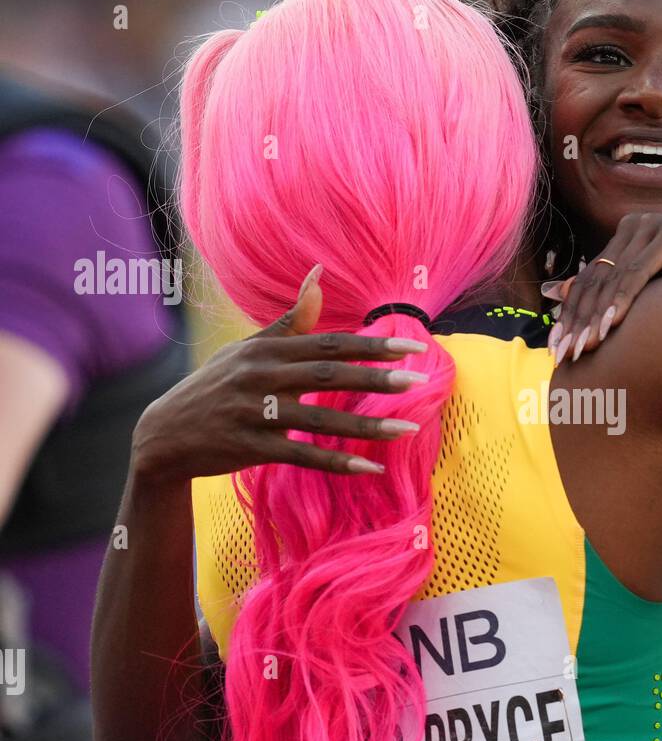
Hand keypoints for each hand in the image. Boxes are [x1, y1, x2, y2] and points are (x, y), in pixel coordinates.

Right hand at [131, 265, 428, 482]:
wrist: (163, 434)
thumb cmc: (215, 385)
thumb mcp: (248, 349)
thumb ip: (291, 319)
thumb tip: (320, 274)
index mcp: (266, 350)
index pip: (329, 344)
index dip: (371, 345)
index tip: (413, 346)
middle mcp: (261, 377)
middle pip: (328, 375)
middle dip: (376, 377)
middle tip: (419, 379)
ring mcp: (254, 413)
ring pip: (319, 418)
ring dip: (367, 425)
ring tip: (409, 428)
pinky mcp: (250, 448)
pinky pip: (301, 455)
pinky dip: (337, 461)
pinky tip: (371, 467)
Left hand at [542, 213, 661, 363]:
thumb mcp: (659, 294)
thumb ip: (620, 296)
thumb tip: (559, 297)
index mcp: (626, 240)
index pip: (589, 281)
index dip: (571, 317)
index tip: (558, 352)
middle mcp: (632, 229)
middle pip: (594, 281)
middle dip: (576, 322)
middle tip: (563, 357)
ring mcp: (650, 228)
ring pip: (611, 279)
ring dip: (594, 318)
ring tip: (582, 350)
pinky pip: (637, 273)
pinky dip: (622, 301)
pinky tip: (610, 326)